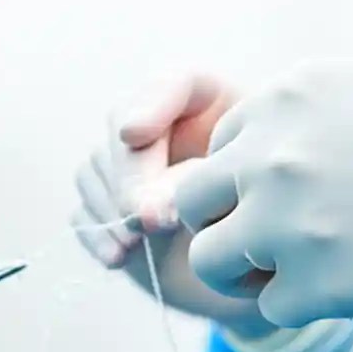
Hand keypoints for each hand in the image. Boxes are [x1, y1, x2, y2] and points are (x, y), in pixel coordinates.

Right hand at [73, 76, 275, 336]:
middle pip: (124, 130)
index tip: (135, 134)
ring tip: (136, 243)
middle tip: (149, 218)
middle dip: (132, 176)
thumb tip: (148, 212)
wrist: (258, 266)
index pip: (171, 84)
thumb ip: (199, 188)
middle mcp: (161, 126)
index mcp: (207, 105)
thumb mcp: (245, 193)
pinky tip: (118, 258)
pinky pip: (85, 210)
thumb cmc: (267, 219)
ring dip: (113, 207)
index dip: (149, 104)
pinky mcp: (108, 207)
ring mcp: (127, 166)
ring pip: (98, 168)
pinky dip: (99, 233)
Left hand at [174, 61, 352, 327]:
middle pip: (190, 199)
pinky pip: (266, 308)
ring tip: (287, 273)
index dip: (247, 178)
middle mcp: (269, 154)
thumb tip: (253, 161)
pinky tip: (341, 290)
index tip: (290, 192)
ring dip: (240, 273)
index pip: (222, 145)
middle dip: (222, 223)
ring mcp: (283, 221)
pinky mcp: (310, 284)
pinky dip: (297, 305)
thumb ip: (301, 124)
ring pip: (207, 260)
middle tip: (265, 240)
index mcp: (283, 98)